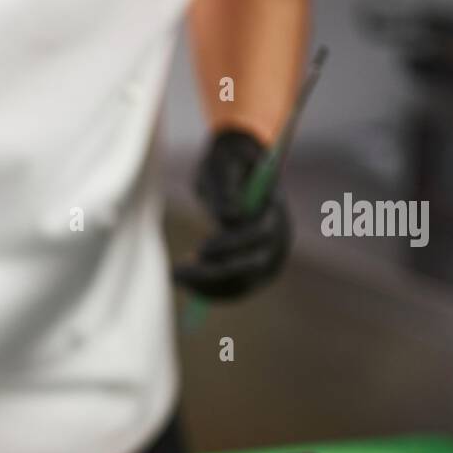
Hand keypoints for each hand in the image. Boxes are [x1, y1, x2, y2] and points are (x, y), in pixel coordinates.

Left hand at [172, 128, 291, 299]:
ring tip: (175, 275)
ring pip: (244, 283)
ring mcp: (268, 253)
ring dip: (209, 286)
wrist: (238, 168)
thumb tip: (228, 216)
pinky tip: (185, 283)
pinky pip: (236, 288)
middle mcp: (277, 234)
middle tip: (175, 272)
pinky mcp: (255, 266)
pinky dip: (211, 290)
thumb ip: (224, 184)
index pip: (261, 234)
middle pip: (254, 264)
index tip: (201, 248)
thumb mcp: (220, 163)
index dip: (232, 245)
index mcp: (273, 206)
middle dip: (215, 272)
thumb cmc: (225, 162)